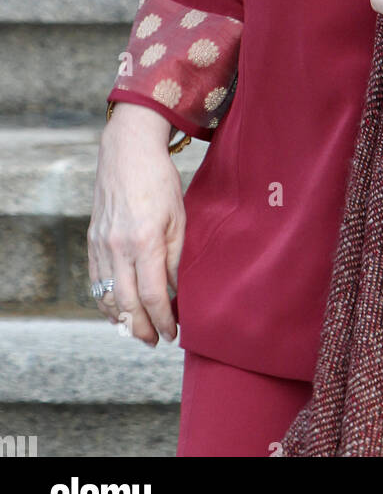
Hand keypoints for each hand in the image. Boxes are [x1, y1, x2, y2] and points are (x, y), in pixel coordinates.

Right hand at [87, 102, 185, 345]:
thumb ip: (176, 257)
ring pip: (107, 296)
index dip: (163, 319)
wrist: (127, 152)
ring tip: (137, 330)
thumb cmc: (160, 181)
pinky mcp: (91, 240)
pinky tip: (117, 309)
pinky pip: (95, 280)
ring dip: (121, 319)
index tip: (172, 333)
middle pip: (127, 303)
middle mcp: (118, 247)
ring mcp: (101, 244)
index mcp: (145, 241)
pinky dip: (105, 300)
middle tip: (154, 341)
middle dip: (141, 328)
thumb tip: (175, 291)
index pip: (152, 295)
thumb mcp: (179, 217)